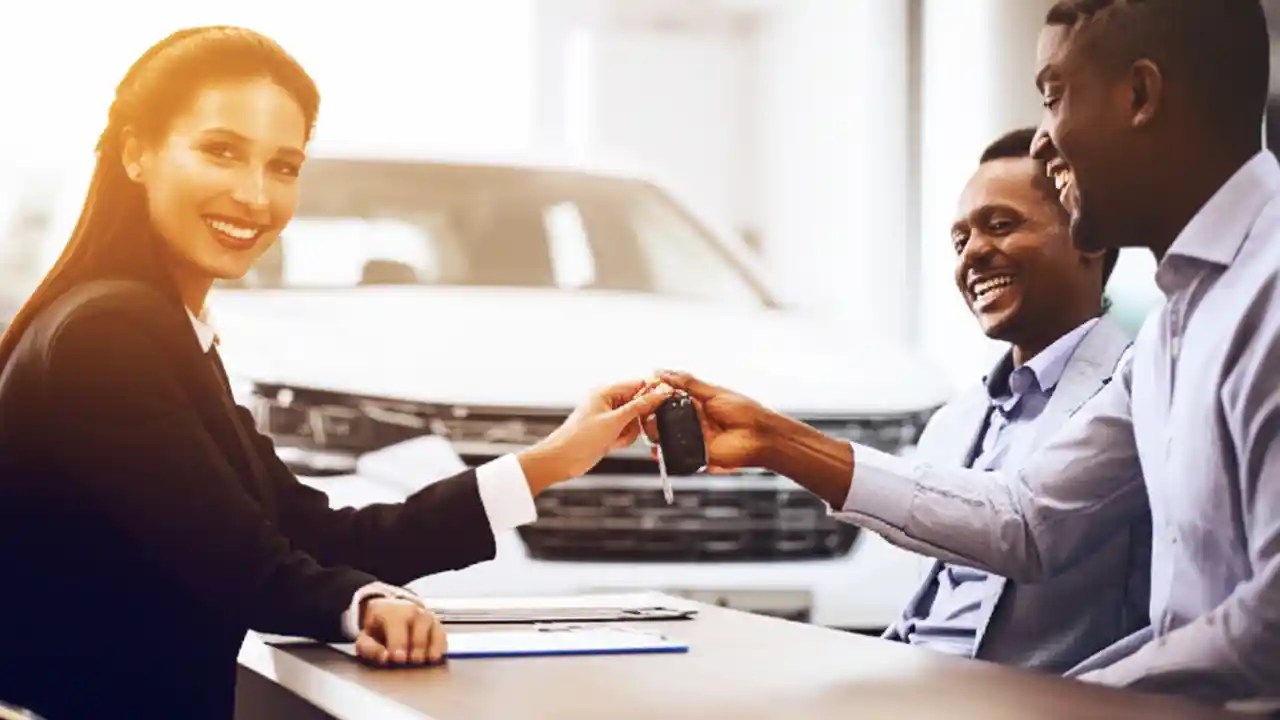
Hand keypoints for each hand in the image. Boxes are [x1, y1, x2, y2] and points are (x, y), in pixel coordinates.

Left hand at [354, 597, 445, 666]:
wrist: (389, 611)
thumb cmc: (377, 628)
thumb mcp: (365, 638)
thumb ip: (370, 649)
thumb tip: (384, 657)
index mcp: (391, 611)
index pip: (397, 625)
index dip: (398, 643)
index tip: (398, 659)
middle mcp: (412, 610)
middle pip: (419, 625)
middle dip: (417, 645)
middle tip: (413, 662)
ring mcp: (426, 616)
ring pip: (434, 628)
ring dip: (432, 646)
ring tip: (427, 660)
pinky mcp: (436, 624)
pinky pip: (442, 634)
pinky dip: (440, 646)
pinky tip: (435, 657)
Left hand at [518, 379, 673, 493]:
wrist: (562, 460)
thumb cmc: (579, 439)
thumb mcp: (614, 421)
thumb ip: (638, 407)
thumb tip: (656, 396)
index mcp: (604, 391)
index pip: (636, 385)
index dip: (650, 394)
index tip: (661, 403)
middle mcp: (606, 402)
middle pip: (637, 404)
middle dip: (638, 419)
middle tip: (632, 427)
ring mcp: (607, 417)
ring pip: (633, 420)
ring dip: (630, 432)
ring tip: (616, 438)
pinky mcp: (607, 431)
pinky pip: (626, 431)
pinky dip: (623, 439)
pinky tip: (613, 444)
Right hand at [647, 371, 774, 472]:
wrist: (761, 437)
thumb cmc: (745, 412)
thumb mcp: (714, 392)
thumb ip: (688, 383)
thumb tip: (664, 372)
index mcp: (698, 403)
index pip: (670, 398)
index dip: (657, 395)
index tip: (645, 390)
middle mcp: (695, 420)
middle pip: (665, 418)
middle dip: (653, 414)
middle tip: (645, 410)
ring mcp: (695, 438)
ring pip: (667, 436)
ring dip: (656, 433)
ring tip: (651, 428)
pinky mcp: (696, 454)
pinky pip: (676, 455)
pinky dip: (665, 453)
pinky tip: (657, 449)